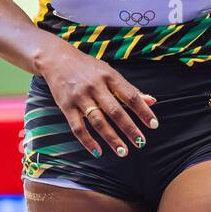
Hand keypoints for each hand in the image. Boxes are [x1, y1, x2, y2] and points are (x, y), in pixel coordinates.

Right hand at [36, 42, 158, 157]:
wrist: (57, 59)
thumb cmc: (88, 68)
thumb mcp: (110, 72)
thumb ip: (129, 89)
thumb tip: (152, 101)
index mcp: (109, 76)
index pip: (130, 96)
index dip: (143, 111)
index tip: (154, 124)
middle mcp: (95, 86)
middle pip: (115, 110)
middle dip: (129, 128)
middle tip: (141, 142)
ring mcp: (79, 97)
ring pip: (97, 121)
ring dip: (111, 138)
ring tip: (123, 152)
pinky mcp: (66, 106)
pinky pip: (77, 127)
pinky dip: (87, 141)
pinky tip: (98, 152)